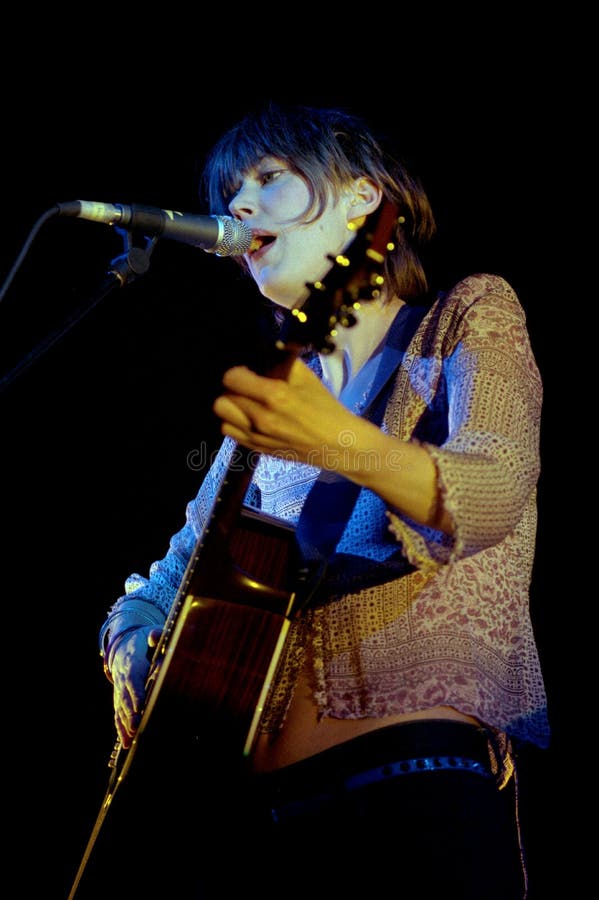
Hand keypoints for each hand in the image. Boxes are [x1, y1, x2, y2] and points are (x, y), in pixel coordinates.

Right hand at [110, 626, 161, 747]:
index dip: (136, 692)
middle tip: (135, 727)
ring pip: (120, 708)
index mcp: (131, 661)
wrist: (124, 645)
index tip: (139, 706)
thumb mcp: (149, 633)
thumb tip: (155, 635)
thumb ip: (155, 635)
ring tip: (131, 738)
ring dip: (125, 724)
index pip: (133, 677)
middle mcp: (122, 677)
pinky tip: (126, 742)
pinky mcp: (119, 698)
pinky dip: (120, 728)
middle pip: (125, 697)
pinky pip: (117, 714)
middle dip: (130, 713)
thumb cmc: (142, 641)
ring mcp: (119, 689)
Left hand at [213, 360, 361, 470]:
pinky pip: (231, 432)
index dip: (238, 372)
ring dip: (231, 407)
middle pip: (222, 399)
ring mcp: (257, 437)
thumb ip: (280, 362)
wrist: (336, 443)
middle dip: (233, 390)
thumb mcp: (306, 377)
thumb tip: (261, 353)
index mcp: (274, 395)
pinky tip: (251, 417)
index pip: (231, 378)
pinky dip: (236, 422)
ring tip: (247, 403)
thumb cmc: (323, 407)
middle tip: (247, 388)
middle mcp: (261, 418)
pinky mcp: (257, 449)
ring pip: (222, 417)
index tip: (249, 372)